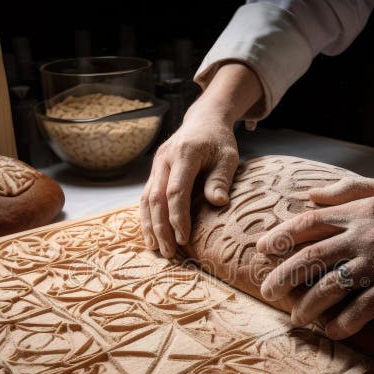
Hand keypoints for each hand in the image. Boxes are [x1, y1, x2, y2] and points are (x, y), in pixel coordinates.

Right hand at [140, 105, 238, 257]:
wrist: (203, 120)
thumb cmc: (218, 141)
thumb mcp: (228, 156)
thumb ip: (221, 179)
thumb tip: (219, 203)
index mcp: (183, 154)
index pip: (176, 191)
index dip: (178, 217)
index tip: (183, 239)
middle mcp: (164, 159)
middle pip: (156, 198)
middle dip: (161, 227)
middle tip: (168, 252)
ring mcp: (156, 165)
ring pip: (146, 199)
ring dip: (149, 225)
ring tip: (156, 248)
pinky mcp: (154, 171)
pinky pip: (146, 196)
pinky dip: (147, 217)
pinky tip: (151, 234)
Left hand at [255, 175, 373, 339]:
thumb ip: (348, 190)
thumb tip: (310, 194)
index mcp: (359, 213)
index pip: (309, 223)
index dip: (281, 236)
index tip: (261, 249)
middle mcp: (363, 237)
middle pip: (311, 257)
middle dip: (283, 275)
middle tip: (266, 290)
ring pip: (331, 286)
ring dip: (309, 304)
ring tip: (297, 317)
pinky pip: (364, 308)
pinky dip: (345, 321)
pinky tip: (333, 330)